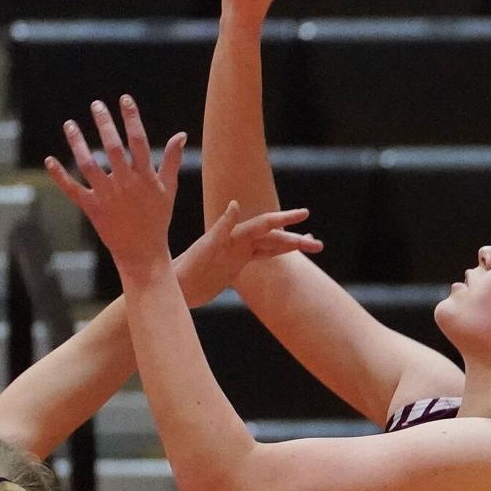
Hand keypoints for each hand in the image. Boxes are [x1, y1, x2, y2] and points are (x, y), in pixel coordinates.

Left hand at [45, 96, 182, 273]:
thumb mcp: (169, 189)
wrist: (143, 252)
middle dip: (104, 123)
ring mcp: (107, 195)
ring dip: (78, 143)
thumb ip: (171, 160)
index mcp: (145, 177)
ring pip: (88, 164)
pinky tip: (50, 160)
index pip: (138, 141)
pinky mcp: (92, 208)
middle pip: (112, 148)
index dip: (131, 118)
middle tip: (96, 105)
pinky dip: (59, 175)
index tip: (124, 99)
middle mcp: (125, 183)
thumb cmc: (157, 218)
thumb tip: (180, 134)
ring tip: (69, 124)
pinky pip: (72, 189)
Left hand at [175, 202, 322, 307]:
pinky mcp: (236, 264)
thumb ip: (221, 228)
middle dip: (296, 239)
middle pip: (273, 237)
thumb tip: (236, 204)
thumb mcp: (203, 250)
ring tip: (315, 245)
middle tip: (318, 245)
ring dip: (291, 244)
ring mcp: (238, 252)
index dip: (284, 219)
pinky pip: (262, 256)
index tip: (305, 214)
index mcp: (233, 236)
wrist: (173, 286)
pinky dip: (277, 252)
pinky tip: (287, 250)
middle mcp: (238, 241)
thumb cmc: (184, 270)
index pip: (264, 224)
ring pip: (271, 245)